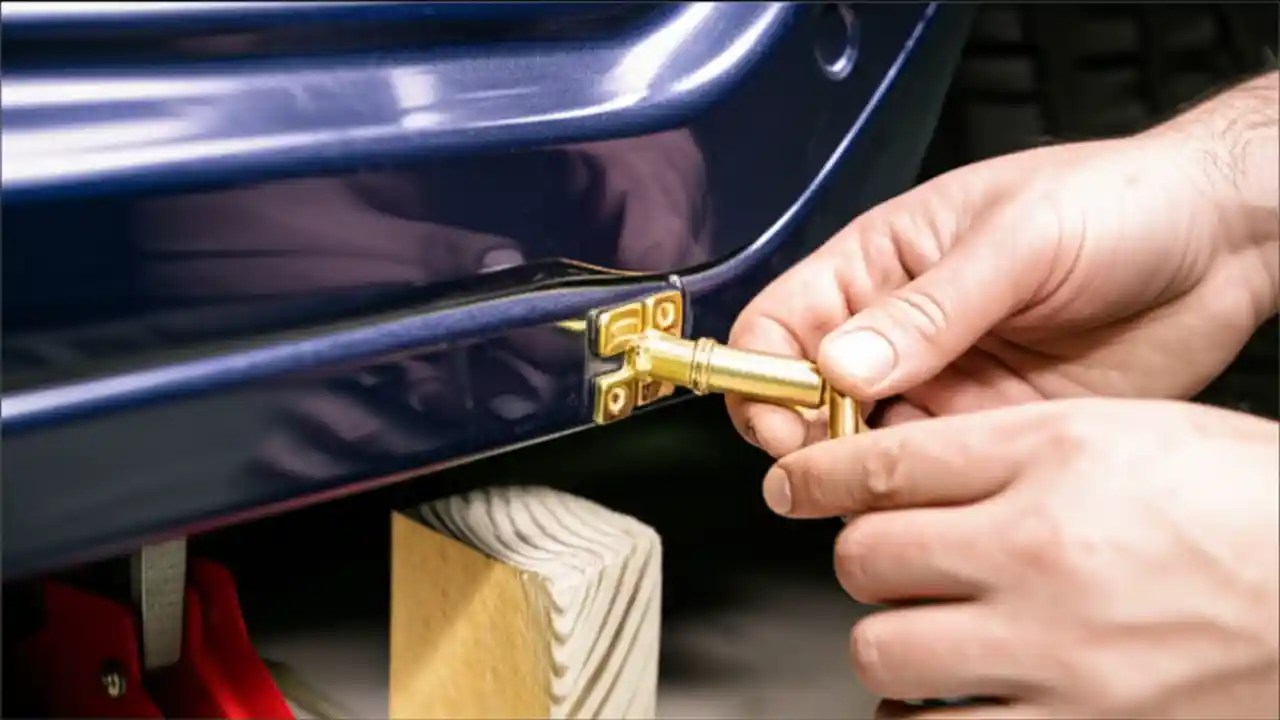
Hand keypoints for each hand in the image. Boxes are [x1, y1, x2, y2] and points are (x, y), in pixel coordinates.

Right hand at [727, 73, 1278, 457]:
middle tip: (837, 468)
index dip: (763, 376)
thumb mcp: (1017, 242)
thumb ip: (927, 308)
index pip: (778, 325)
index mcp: (879, 266)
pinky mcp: (988, 431)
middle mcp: (896, 332)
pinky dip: (920, 495)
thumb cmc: (1116, 205)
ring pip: (861, 447)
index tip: (786, 420)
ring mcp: (940, 386)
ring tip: (892, 489)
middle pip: (804, 399)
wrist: (1223, 246)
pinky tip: (940, 495)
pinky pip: (930, 473)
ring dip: (862, 476)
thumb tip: (838, 366)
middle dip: (805, 438)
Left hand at [762, 398, 1278, 718]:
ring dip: (889, 641)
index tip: (791, 486)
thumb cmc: (1246, 505)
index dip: (814, 475)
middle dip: (864, 558)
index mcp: (1057, 458)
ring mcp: (1059, 654)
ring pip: (884, 652)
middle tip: (895, 562)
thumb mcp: (1125, 435)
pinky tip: (947, 700)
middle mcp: (1045, 552)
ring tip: (926, 632)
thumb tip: (901, 471)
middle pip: (866, 558)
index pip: (887, 463)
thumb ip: (1005, 449)